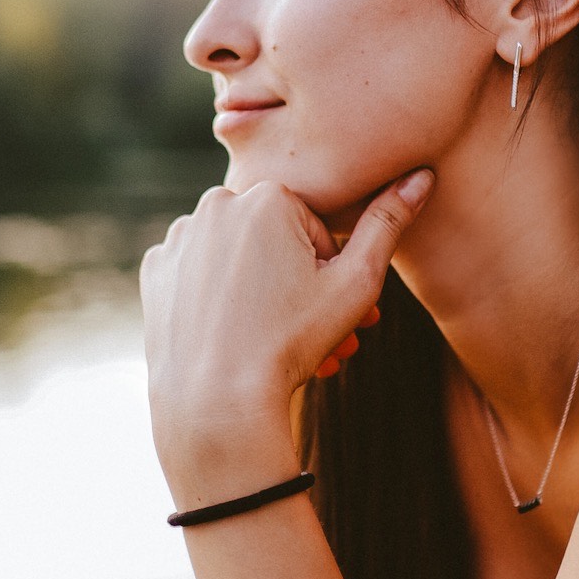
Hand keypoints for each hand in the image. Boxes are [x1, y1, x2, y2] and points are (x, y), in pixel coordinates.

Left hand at [140, 171, 433, 494]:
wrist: (216, 403)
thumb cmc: (292, 342)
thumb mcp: (356, 284)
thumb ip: (389, 223)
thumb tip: (422, 175)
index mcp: (267, 195)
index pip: (315, 227)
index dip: (329, 273)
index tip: (330, 309)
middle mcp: (216, 203)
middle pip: (274, 240)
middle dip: (298, 285)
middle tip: (311, 335)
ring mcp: (179, 237)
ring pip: (236, 257)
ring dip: (260, 290)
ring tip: (274, 340)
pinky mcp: (155, 270)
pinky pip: (198, 274)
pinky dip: (217, 297)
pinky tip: (229, 332)